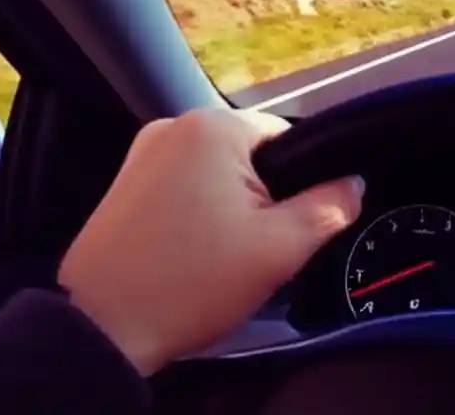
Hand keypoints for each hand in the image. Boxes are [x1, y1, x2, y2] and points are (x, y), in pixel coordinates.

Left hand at [58, 109, 362, 374]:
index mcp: (215, 126)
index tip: (294, 224)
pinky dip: (201, 215)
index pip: (291, 135)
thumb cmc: (190, 283)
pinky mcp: (125, 184)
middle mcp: (175, 126)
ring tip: (225, 255)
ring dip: (234, 208)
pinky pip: (187, 187)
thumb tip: (353, 183)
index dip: (306, 181)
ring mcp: (143, 154)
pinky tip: (196, 253)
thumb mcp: (281, 249)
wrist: (100, 329)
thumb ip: (330, 206)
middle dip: (267, 198)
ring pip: (220, 174)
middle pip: (254, 155)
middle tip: (260, 247)